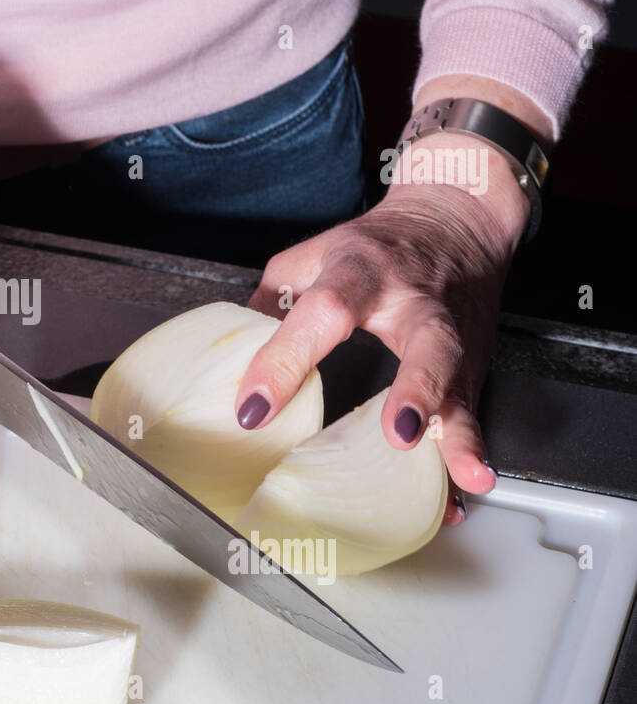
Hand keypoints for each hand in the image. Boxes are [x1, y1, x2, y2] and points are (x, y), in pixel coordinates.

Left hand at [235, 96, 547, 521]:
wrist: (455, 219)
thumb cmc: (371, 246)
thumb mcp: (310, 257)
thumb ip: (269, 306)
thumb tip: (230, 366)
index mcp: (360, 270)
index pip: (322, 311)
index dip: (285, 359)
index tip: (253, 408)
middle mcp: (413, 301)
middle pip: (424, 340)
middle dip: (416, 387)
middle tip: (401, 433)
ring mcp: (451, 330)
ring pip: (463, 380)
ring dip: (459, 430)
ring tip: (462, 473)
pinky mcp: (473, 358)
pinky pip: (474, 406)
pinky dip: (471, 447)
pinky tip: (467, 484)